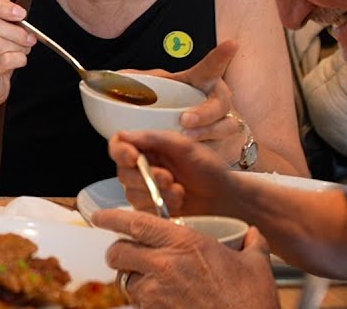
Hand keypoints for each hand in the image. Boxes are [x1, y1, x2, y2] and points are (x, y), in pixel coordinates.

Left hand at [93, 208, 277, 308]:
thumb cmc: (251, 302)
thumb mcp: (256, 265)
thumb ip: (252, 244)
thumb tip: (253, 234)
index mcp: (184, 243)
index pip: (134, 222)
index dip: (112, 217)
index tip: (99, 216)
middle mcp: (164, 264)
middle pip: (118, 252)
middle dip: (118, 253)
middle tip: (125, 255)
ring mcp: (157, 293)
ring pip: (126, 281)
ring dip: (132, 280)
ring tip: (150, 284)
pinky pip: (138, 304)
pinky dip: (144, 302)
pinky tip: (163, 303)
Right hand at [108, 129, 238, 216]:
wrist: (227, 198)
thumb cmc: (210, 169)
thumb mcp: (185, 147)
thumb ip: (155, 139)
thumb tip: (125, 136)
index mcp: (148, 148)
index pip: (119, 145)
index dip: (120, 151)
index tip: (133, 157)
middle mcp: (143, 168)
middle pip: (122, 172)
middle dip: (144, 177)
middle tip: (168, 178)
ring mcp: (145, 190)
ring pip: (131, 194)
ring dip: (155, 193)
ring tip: (180, 192)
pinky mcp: (150, 210)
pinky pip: (142, 211)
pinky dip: (159, 206)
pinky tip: (178, 203)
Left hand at [125, 41, 243, 163]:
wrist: (184, 131)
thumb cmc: (173, 102)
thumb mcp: (156, 88)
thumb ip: (137, 81)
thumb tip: (116, 76)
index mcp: (200, 82)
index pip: (211, 68)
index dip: (220, 57)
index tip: (231, 44)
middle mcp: (217, 100)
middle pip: (221, 103)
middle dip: (205, 112)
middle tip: (185, 118)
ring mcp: (224, 122)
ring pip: (226, 127)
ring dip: (207, 132)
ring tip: (187, 137)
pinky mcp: (224, 143)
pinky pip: (222, 148)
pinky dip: (208, 151)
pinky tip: (194, 155)